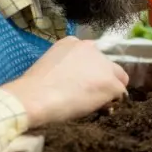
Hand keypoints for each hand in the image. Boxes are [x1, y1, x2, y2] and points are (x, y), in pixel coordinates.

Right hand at [1, 36, 128, 127]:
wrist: (33, 98)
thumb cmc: (34, 87)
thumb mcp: (51, 64)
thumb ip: (69, 66)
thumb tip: (79, 80)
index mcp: (74, 43)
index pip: (92, 58)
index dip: (90, 73)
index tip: (80, 84)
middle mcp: (92, 49)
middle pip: (108, 67)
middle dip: (102, 80)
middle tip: (88, 96)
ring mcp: (104, 65)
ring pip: (117, 80)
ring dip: (107, 91)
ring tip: (90, 103)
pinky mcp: (110, 83)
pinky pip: (119, 95)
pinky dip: (110, 102)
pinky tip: (95, 108)